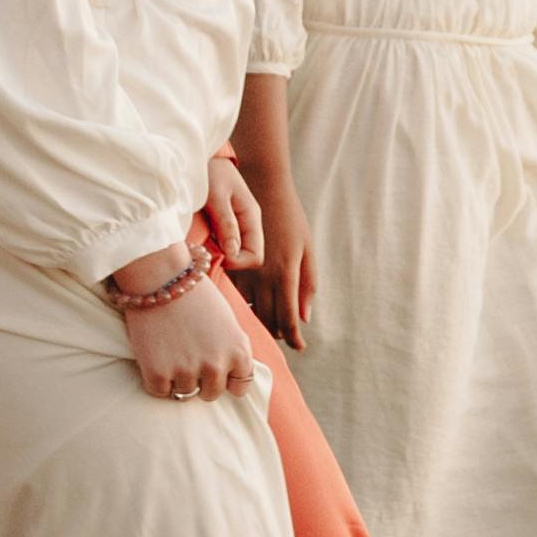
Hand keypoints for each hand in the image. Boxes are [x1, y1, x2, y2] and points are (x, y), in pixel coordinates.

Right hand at [109, 259, 263, 406]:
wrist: (160, 275)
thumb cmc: (195, 293)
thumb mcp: (228, 321)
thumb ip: (232, 350)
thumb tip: (231, 378)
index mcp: (239, 352)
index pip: (240, 387)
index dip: (226, 378)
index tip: (214, 368)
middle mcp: (216, 366)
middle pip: (211, 394)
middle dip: (201, 380)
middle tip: (187, 355)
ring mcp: (187, 372)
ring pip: (184, 393)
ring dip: (176, 377)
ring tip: (169, 349)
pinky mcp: (158, 374)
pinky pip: (159, 391)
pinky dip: (155, 378)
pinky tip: (154, 355)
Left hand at [203, 153, 262, 268]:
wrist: (198, 154)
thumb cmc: (208, 171)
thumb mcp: (216, 196)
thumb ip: (226, 223)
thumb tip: (232, 253)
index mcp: (251, 216)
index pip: (255, 256)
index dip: (236, 262)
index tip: (215, 253)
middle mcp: (247, 223)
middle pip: (245, 257)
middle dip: (225, 259)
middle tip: (204, 248)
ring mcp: (236, 224)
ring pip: (233, 253)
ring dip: (216, 253)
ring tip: (199, 240)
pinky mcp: (223, 224)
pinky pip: (222, 245)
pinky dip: (211, 246)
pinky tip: (198, 236)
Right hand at [234, 180, 316, 350]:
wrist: (262, 189)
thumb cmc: (290, 218)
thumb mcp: (307, 249)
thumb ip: (308, 284)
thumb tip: (305, 318)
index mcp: (286, 274)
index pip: (288, 319)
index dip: (294, 338)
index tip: (300, 347)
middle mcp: (262, 277)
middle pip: (268, 321)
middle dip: (278, 332)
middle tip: (286, 334)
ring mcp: (242, 272)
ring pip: (249, 311)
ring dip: (260, 321)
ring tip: (269, 322)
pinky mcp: (227, 264)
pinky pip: (234, 296)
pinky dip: (244, 305)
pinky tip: (250, 305)